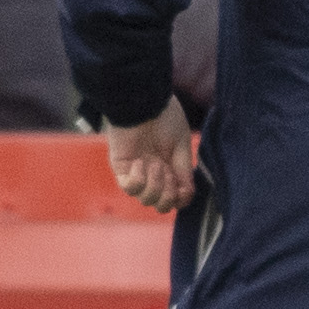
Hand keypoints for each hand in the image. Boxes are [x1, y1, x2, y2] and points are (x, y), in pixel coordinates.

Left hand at [107, 97, 195, 212]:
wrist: (145, 103)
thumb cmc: (165, 118)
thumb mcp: (182, 146)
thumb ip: (184, 171)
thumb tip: (186, 195)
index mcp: (170, 169)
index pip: (174, 198)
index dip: (180, 200)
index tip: (184, 189)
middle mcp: (153, 174)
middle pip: (160, 205)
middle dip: (168, 195)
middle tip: (169, 174)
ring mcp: (136, 172)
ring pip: (145, 200)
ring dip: (155, 185)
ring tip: (155, 164)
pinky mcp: (121, 168)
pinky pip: (129, 188)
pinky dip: (138, 180)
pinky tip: (141, 162)